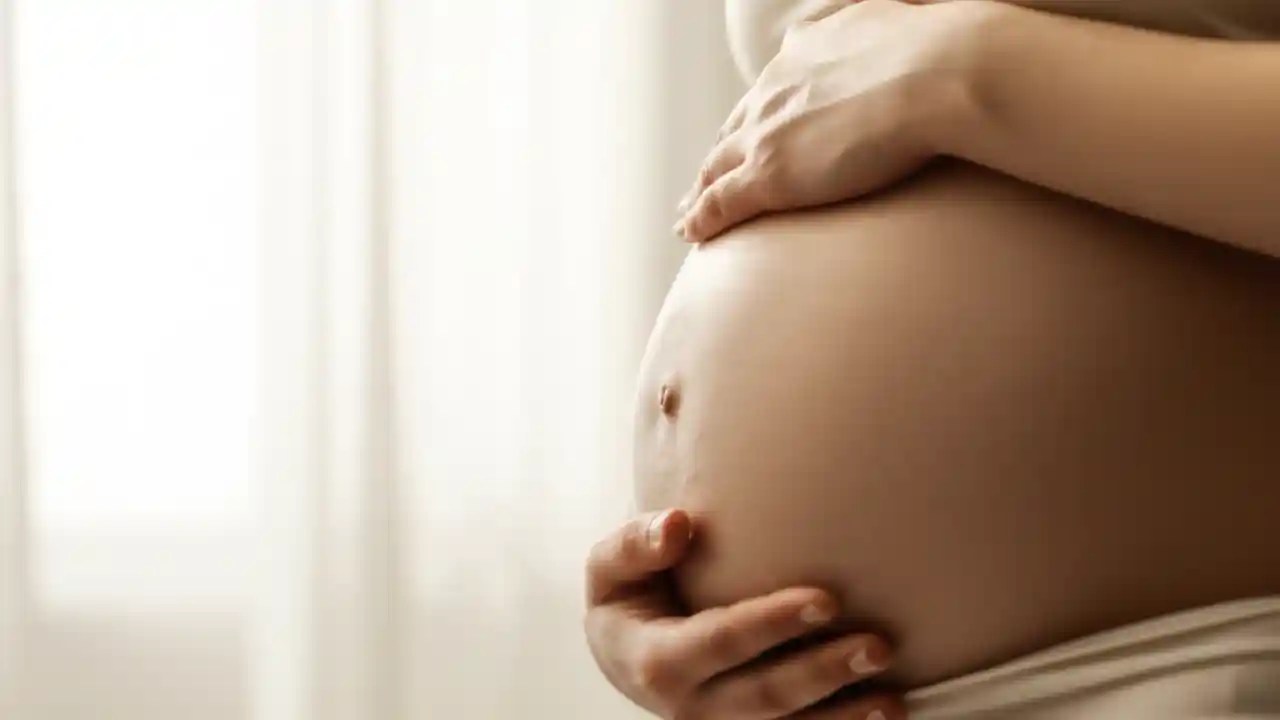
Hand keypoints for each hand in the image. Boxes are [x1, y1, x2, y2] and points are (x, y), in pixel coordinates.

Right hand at [584, 508, 902, 718]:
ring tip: (893, 692)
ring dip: (843, 714)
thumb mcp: (610, 568)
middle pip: (765, 696)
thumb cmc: (629, 595)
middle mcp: (689, 708)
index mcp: (656, 660)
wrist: (625, 654)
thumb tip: (676, 524)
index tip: (827, 598)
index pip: (721, 641)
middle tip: (878, 644)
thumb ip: (636, 544)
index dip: (772, 622)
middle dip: (823, 672)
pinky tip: (885, 714)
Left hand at [675, 0, 994, 242]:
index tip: (751, 136)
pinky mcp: (768, 173)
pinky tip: (690, 233)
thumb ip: (894, 38)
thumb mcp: (910, 29)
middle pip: (735, 129)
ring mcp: (767, 131)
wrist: (940, 72)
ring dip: (699, 192)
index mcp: (807, 50)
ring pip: (716, 167)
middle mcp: (776, 87)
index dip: (756, 119)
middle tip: (706, 181)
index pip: (770, 92)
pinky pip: (719, 202)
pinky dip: (700, 219)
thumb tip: (921, 35)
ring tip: (688, 215)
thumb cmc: (945, 54)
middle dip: (720, 155)